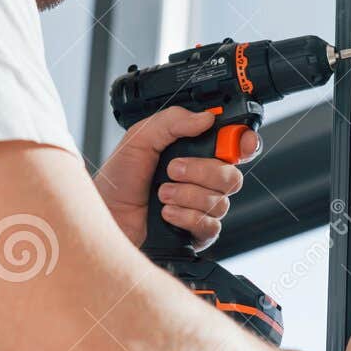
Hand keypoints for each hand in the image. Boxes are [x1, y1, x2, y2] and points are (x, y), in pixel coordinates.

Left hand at [94, 106, 258, 250]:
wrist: (106, 214)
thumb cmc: (120, 179)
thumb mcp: (139, 138)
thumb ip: (171, 121)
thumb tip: (205, 117)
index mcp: (195, 152)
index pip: (235, 146)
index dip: (244, 143)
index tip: (238, 143)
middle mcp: (204, 180)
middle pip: (233, 175)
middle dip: (202, 171)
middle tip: (173, 169)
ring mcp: (202, 207)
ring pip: (221, 201)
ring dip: (187, 195)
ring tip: (161, 193)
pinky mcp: (198, 233)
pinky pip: (210, 225)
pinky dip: (185, 216)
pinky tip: (166, 213)